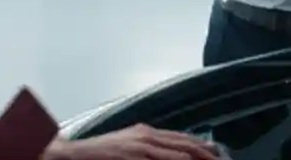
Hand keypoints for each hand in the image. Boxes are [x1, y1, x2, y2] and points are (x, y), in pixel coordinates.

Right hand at [43, 125, 218, 158]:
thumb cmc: (98, 156)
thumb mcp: (126, 146)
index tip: (217, 156)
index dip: (202, 148)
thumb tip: (170, 155)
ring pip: (181, 155)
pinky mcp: (135, 158)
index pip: (183, 140)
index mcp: (146, 133)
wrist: (72, 156)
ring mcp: (142, 148)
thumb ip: (148, 149)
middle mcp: (147, 138)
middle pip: (188, 146)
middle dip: (208, 156)